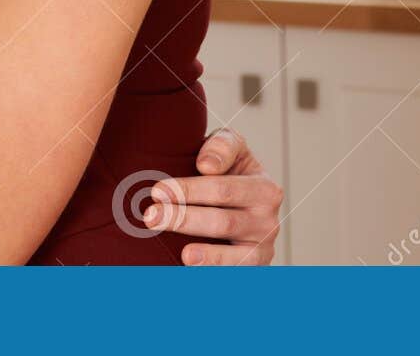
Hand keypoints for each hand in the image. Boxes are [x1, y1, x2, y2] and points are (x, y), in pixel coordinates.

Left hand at [147, 127, 282, 264]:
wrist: (241, 206)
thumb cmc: (229, 172)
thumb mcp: (230, 148)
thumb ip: (222, 146)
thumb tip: (207, 165)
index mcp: (264, 187)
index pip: (223, 188)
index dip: (190, 190)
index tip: (159, 191)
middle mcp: (268, 219)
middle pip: (223, 222)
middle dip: (184, 219)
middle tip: (151, 217)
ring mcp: (263, 248)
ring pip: (233, 254)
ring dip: (205, 255)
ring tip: (183, 254)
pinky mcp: (254, 269)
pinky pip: (237, 274)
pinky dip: (216, 273)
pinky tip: (194, 271)